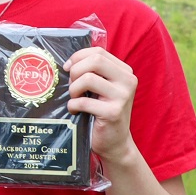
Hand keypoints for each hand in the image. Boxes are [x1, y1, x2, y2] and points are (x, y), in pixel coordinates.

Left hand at [66, 47, 139, 166]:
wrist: (114, 142)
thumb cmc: (101, 112)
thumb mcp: (100, 88)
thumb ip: (91, 72)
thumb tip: (67, 63)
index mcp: (124, 72)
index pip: (98, 52)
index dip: (78, 57)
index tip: (68, 68)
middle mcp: (128, 81)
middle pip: (95, 61)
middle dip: (75, 71)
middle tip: (72, 86)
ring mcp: (123, 96)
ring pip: (88, 78)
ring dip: (73, 89)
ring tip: (74, 99)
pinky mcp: (113, 112)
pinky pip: (83, 101)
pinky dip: (73, 105)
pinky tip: (75, 111)